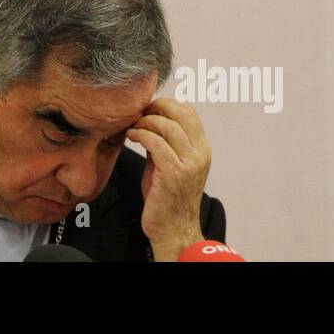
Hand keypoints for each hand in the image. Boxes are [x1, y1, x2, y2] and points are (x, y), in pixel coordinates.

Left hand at [125, 96, 211, 260]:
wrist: (172, 228)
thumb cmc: (167, 196)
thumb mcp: (170, 163)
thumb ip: (166, 142)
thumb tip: (149, 118)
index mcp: (202, 149)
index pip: (189, 112)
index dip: (167, 104)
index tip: (148, 108)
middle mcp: (200, 154)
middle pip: (181, 113)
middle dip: (156, 107)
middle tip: (139, 113)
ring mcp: (189, 164)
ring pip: (167, 126)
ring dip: (145, 122)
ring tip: (133, 127)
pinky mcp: (174, 174)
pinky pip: (156, 143)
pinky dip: (140, 134)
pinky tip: (131, 136)